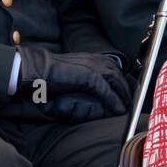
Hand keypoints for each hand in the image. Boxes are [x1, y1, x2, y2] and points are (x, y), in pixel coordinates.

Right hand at [17, 48, 131, 117]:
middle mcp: (93, 60)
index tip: (126, 91)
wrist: (35, 70)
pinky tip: (117, 109)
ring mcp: (92, 67)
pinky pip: (107, 91)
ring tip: (126, 107)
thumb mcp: (69, 73)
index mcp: (89, 58)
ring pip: (116, 81)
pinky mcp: (89, 77)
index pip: (112, 66)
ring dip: (123, 94)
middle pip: (118, 73)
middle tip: (131, 100)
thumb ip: (82, 77)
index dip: (121, 79)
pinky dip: (114, 100)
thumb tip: (88, 87)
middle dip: (126, 87)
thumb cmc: (47, 73)